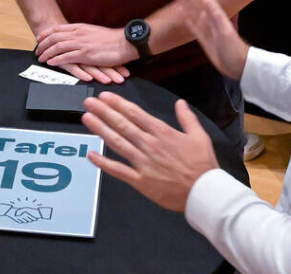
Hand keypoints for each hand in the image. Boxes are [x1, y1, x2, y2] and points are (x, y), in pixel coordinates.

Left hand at [35, 23, 133, 81]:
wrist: (124, 42)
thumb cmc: (112, 39)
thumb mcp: (94, 32)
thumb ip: (83, 33)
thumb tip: (75, 37)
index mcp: (80, 27)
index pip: (57, 28)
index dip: (45, 34)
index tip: (38, 38)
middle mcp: (78, 34)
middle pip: (54, 37)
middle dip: (43, 44)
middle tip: (36, 51)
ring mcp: (81, 44)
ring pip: (57, 47)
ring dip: (46, 53)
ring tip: (40, 58)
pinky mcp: (85, 54)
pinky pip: (66, 57)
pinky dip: (56, 60)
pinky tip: (51, 63)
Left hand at [82, 95, 217, 211]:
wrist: (204, 193)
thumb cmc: (202, 165)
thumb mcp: (199, 136)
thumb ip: (187, 118)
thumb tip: (180, 102)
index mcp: (162, 133)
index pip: (136, 114)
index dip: (118, 104)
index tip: (105, 96)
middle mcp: (150, 145)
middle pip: (123, 125)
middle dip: (104, 112)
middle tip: (89, 102)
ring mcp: (143, 163)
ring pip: (118, 143)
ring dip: (100, 129)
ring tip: (87, 118)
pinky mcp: (140, 181)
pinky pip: (118, 170)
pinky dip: (104, 163)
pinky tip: (91, 155)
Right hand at [169, 0, 247, 80]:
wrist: (238, 65)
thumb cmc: (233, 47)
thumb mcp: (224, 29)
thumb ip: (214, 13)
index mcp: (215, 13)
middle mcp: (209, 17)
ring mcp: (206, 27)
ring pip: (191, 9)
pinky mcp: (203, 37)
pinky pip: (192, 24)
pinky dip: (186, 16)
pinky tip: (180, 11)